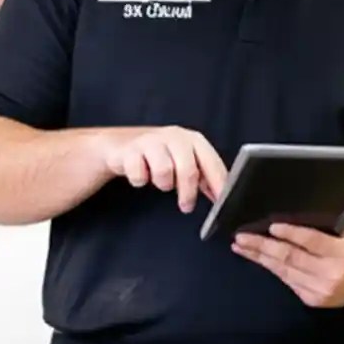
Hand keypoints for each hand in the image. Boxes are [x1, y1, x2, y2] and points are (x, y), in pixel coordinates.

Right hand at [101, 125, 228, 212]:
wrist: (122, 143)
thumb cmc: (160, 155)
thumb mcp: (185, 161)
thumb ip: (204, 177)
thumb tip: (222, 196)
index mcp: (193, 140)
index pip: (211, 162)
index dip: (218, 184)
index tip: (221, 203)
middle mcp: (175, 137)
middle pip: (188, 169)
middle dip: (188, 192)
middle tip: (186, 206)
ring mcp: (152, 141)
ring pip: (164, 171)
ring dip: (163, 183)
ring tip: (160, 182)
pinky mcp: (131, 150)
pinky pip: (139, 175)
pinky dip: (140, 180)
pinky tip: (141, 176)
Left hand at [232, 220, 343, 307]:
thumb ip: (330, 223)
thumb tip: (298, 213)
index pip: (312, 242)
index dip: (291, 234)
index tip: (271, 226)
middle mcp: (331, 275)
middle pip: (292, 258)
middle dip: (263, 246)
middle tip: (242, 237)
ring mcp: (321, 290)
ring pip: (284, 271)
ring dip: (260, 258)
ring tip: (240, 246)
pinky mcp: (313, 299)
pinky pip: (287, 280)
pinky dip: (272, 268)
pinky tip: (258, 258)